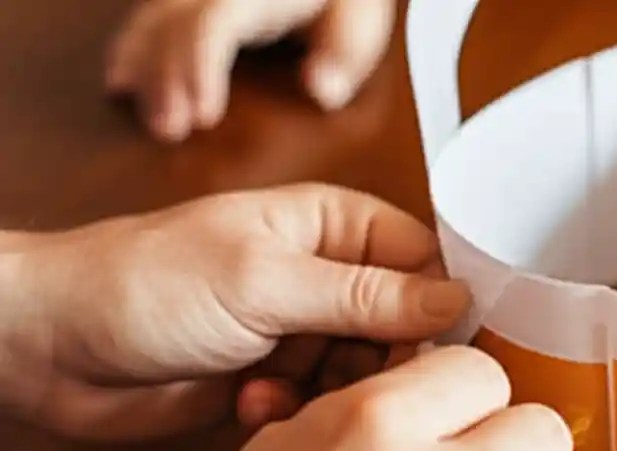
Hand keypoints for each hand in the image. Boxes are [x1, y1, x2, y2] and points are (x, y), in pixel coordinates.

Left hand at [0, 183, 467, 439]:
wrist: (49, 346)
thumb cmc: (140, 285)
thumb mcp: (264, 282)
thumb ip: (364, 295)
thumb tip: (456, 301)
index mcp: (333, 225)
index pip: (427, 260)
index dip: (441, 306)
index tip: (441, 351)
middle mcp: (326, 275)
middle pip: (408, 327)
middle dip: (383, 362)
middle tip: (345, 379)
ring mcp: (301, 330)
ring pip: (370, 375)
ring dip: (334, 395)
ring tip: (280, 390)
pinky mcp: (277, 381)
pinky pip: (325, 407)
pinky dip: (296, 414)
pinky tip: (252, 406)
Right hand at [106, 0, 396, 141]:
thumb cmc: (341, 9)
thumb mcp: (356, 26)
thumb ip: (343, 56)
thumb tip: (321, 90)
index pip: (215, 23)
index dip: (200, 66)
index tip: (202, 116)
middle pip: (171, 24)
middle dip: (162, 77)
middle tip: (167, 131)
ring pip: (152, 21)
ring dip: (140, 68)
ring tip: (135, 112)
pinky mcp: (186, 6)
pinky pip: (148, 22)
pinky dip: (132, 53)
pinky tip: (118, 86)